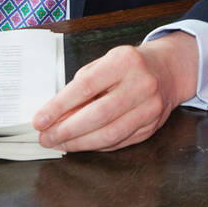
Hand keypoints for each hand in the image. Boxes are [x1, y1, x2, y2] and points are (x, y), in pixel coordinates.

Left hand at [32, 31, 198, 151]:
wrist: (168, 70)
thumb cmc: (129, 66)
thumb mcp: (104, 64)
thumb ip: (81, 86)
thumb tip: (56, 115)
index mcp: (124, 62)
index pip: (85, 87)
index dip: (58, 107)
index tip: (39, 120)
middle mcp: (141, 84)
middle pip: (98, 115)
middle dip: (66, 130)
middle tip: (46, 138)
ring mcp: (150, 107)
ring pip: (110, 134)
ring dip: (80, 143)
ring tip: (60, 144)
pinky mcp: (152, 126)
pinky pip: (120, 142)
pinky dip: (97, 145)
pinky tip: (82, 143)